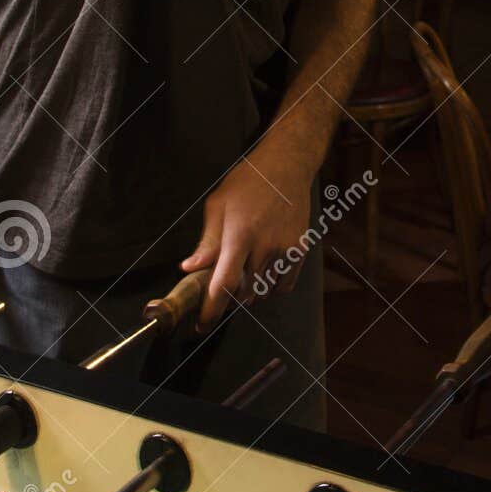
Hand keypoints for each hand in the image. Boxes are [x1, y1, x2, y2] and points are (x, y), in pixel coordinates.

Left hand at [179, 149, 314, 330]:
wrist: (287, 165)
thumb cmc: (248, 182)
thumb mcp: (218, 205)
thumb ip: (207, 241)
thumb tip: (190, 269)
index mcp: (239, 235)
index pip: (223, 284)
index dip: (211, 310)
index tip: (202, 325)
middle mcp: (264, 246)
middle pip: (243, 292)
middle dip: (229, 296)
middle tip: (222, 284)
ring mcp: (285, 250)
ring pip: (263, 290)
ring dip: (250, 290)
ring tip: (244, 268)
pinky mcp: (300, 250)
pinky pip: (284, 284)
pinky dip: (271, 285)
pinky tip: (264, 269)